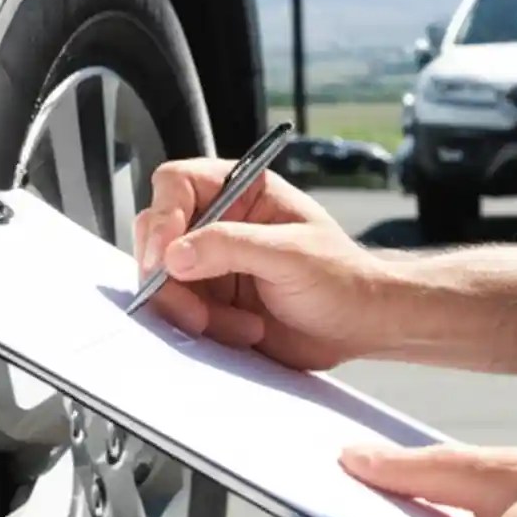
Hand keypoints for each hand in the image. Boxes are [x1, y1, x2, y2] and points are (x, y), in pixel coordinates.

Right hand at [133, 157, 378, 369]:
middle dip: (170, 277)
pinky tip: (243, 332)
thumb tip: (174, 254)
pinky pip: (177, 311)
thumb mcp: (289, 255)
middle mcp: (217, 221)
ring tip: (240, 326)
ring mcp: (209, 262)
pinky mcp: (209, 299)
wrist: (360, 325)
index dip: (163, 216)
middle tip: (197, 309)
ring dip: (190, 310)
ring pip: (162, 280)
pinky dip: (199, 327)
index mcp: (240, 190)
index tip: (165, 257)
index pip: (177, 184)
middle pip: (156, 233)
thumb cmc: (341, 278)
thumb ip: (230, 247)